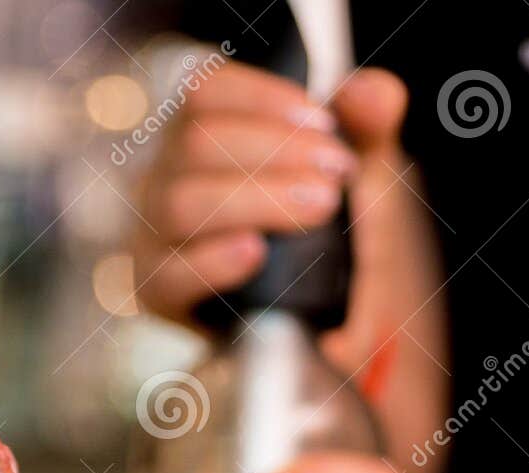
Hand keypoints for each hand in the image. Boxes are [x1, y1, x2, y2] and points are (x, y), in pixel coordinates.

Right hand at [131, 63, 451, 472]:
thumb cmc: (320, 236)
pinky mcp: (158, 293)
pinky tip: (256, 251)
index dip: (263, 98)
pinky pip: (168, 273)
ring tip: (319, 209)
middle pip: (196, 142)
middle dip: (276, 151)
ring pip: (181, 202)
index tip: (324, 122)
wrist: (314, 324)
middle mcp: (166, 179)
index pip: (204, 92)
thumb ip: (368, 126)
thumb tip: (374, 94)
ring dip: (256, 199)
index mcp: (201, 137)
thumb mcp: (354, 175)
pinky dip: (213, 260)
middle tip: (337, 174)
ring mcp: (154, 236)